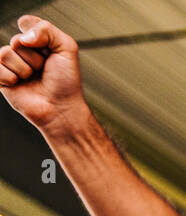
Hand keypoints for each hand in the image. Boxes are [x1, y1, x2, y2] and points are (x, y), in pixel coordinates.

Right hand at [0, 17, 91, 134]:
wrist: (61, 108)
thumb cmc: (66, 82)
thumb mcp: (67, 48)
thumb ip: (47, 30)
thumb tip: (23, 37)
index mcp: (37, 41)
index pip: (26, 23)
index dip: (38, 36)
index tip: (49, 52)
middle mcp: (22, 51)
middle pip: (16, 40)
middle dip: (34, 57)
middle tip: (43, 70)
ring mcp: (10, 64)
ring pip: (5, 53)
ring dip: (24, 69)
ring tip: (32, 78)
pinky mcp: (1, 78)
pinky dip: (10, 77)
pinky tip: (20, 84)